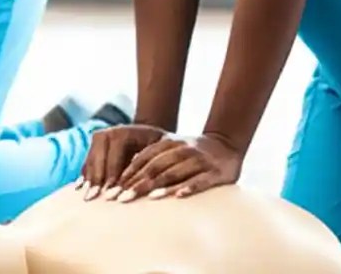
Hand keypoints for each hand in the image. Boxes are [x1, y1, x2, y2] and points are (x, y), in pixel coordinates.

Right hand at [78, 124, 167, 198]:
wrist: (153, 138)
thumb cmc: (163, 148)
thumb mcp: (165, 150)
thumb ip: (158, 160)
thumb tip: (151, 177)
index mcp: (127, 131)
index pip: (116, 148)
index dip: (113, 170)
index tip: (112, 190)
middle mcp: (111, 132)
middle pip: (99, 154)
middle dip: (97, 177)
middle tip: (94, 197)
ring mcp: (100, 138)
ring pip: (91, 158)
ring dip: (89, 178)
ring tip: (87, 196)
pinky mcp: (95, 148)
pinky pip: (87, 162)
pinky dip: (85, 175)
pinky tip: (80, 189)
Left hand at [115, 133, 242, 200]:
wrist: (226, 145)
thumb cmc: (191, 153)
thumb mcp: (171, 148)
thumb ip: (152, 157)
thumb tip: (123, 173)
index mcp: (169, 142)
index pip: (145, 158)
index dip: (129, 173)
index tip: (115, 188)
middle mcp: (183, 149)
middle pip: (156, 166)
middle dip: (138, 183)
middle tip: (123, 198)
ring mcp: (200, 160)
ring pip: (176, 173)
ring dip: (160, 185)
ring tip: (147, 198)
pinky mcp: (216, 172)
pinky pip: (200, 181)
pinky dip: (189, 187)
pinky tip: (179, 197)